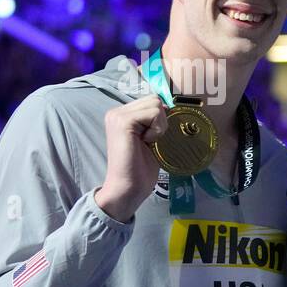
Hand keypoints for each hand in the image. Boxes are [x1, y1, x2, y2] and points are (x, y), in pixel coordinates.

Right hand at [94, 95, 168, 221]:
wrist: (128, 186)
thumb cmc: (141, 167)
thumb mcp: (151, 138)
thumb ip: (154, 122)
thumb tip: (169, 107)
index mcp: (122, 115)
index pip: (151, 101)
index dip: (160, 118)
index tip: (153, 137)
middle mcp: (116, 112)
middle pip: (154, 100)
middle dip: (161, 121)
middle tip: (151, 141)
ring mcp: (118, 115)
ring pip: (156, 105)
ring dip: (159, 126)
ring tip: (147, 142)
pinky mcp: (123, 122)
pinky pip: (154, 114)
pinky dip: (157, 130)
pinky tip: (146, 143)